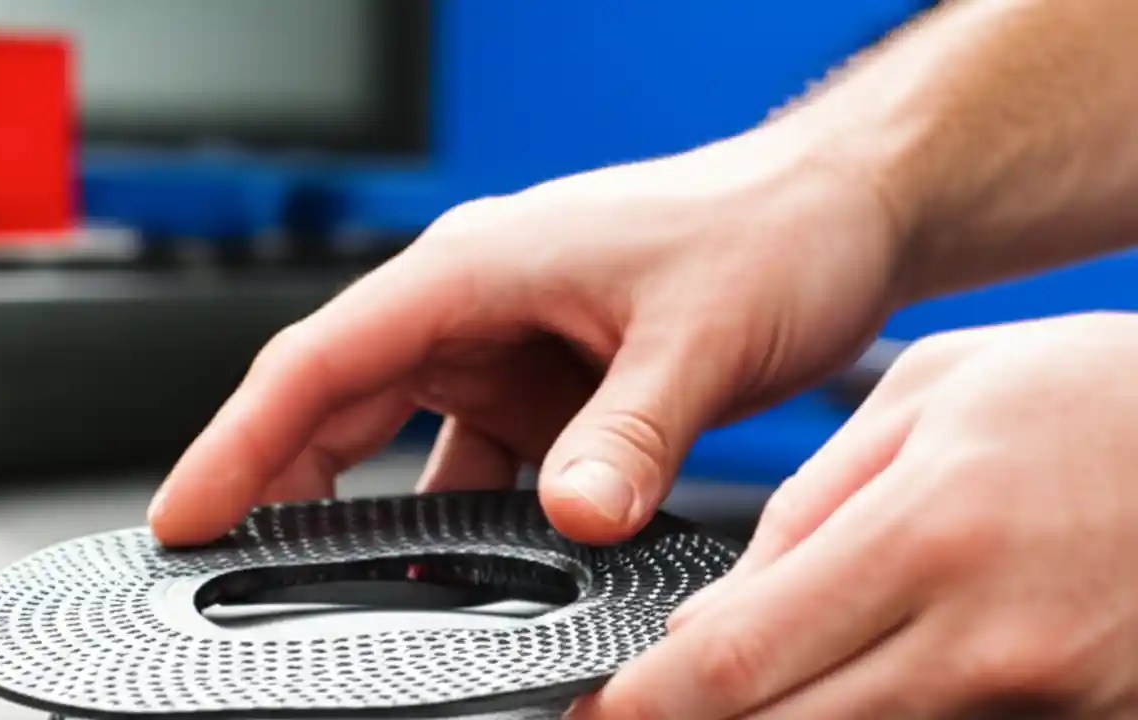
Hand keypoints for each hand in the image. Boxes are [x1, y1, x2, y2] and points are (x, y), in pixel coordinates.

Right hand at [147, 127, 900, 546]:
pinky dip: (458, 520)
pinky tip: (463, 573)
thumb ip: (630, 433)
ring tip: (337, 593)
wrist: (834, 213)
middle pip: (334, 407)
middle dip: (276, 489)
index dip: (236, 443)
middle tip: (236, 576)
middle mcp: (474, 306)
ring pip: (397, 443)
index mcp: (475, 270)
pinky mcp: (550, 389)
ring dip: (367, 515)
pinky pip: (475, 464)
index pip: (319, 361)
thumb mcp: (699, 335)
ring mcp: (509, 350)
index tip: (185, 516)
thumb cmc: (767, 230)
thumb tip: (574, 521)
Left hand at [570, 313, 1137, 718]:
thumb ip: (816, 501)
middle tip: (637, 716)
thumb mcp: (938, 395)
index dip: (646, 702)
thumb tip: (724, 602)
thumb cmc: (1096, 397)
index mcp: (924, 535)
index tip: (593, 711)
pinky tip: (849, 691)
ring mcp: (1047, 704)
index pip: (739, 655)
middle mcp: (982, 642)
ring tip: (741, 694)